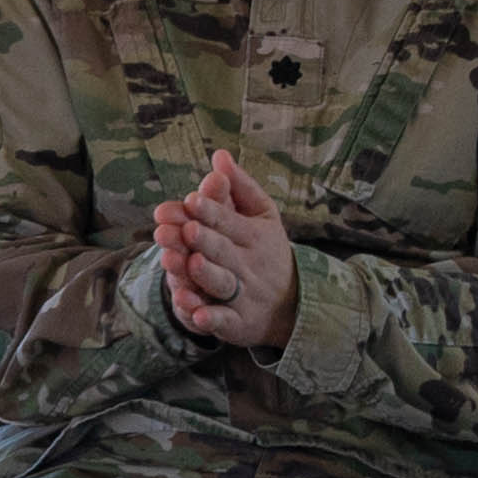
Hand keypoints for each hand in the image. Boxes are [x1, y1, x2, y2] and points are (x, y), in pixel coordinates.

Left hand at [152, 147, 301, 352]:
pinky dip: (211, 319)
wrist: (292, 303)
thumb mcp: (262, 216)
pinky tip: (196, 315)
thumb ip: (239, 187)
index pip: (230, 221)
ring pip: (223, 284)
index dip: (212, 212)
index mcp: (254, 236)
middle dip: (205, 240)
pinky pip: (224, 321)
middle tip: (186, 228)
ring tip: (189, 263)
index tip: (192, 200)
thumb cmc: (267, 251)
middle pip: (224, 251)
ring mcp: (244, 295)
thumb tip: (218, 155)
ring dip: (206, 275)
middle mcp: (250, 265)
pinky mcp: (237, 323)